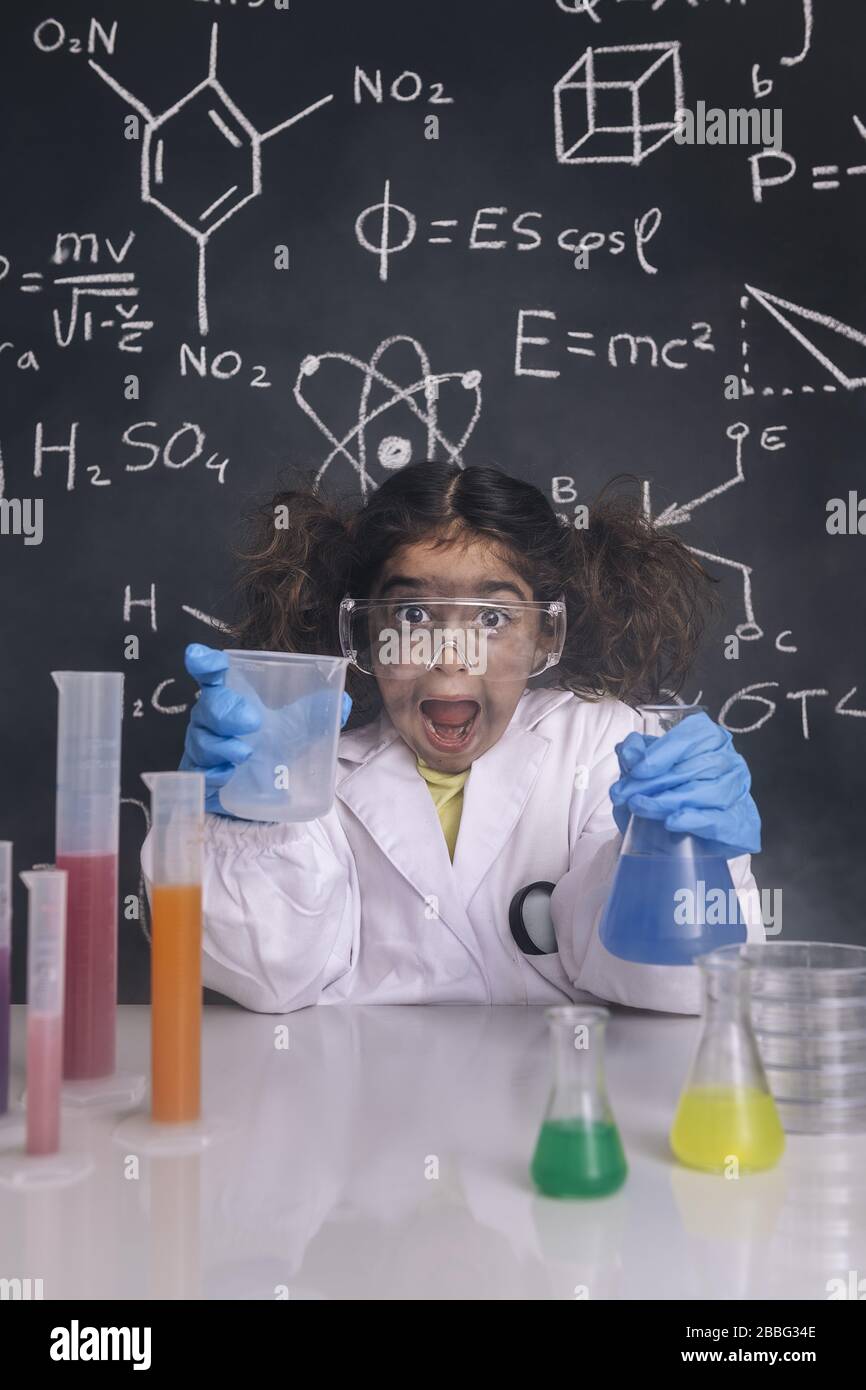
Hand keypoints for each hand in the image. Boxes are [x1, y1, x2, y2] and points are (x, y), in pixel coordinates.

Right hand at [179, 643, 351, 816]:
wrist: (266, 790)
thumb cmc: (274, 747)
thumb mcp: (298, 726)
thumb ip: (320, 711)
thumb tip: (343, 701)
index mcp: (232, 697)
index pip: (212, 674)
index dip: (204, 663)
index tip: (201, 658)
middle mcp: (212, 719)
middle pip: (208, 706)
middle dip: (227, 711)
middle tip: (253, 721)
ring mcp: (203, 747)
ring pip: (202, 741)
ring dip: (222, 746)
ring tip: (245, 753)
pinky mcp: (202, 777)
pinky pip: (201, 773)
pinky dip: (214, 773)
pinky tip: (229, 774)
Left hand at [609, 711, 760, 855]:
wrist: (678, 840)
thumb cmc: (664, 796)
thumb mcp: (643, 772)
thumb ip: (635, 756)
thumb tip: (628, 751)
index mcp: (710, 740)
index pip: (694, 736)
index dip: (663, 752)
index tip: (636, 770)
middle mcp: (730, 762)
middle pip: (697, 767)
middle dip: (656, 781)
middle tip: (625, 794)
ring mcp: (738, 794)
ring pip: (709, 792)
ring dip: (669, 800)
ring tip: (641, 807)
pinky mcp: (741, 826)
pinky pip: (720, 820)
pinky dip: (694, 820)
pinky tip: (671, 822)